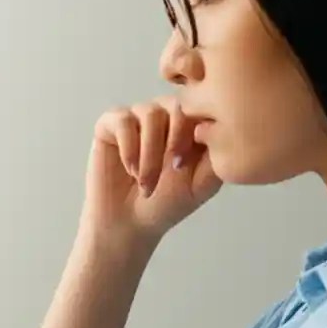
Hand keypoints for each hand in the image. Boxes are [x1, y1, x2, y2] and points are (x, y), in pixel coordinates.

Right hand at [82, 96, 221, 244]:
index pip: (201, 107)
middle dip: (174, 141)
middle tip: (171, 171)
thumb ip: (216, 155)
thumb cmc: (166, 203)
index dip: (196, 131)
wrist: (128, 223)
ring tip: (146, 181)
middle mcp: (164, 114)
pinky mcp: (110, 123)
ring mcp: (137, 117)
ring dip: (150, 152)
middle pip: (177, 104)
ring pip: (150, 113)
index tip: (185, 164)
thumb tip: (216, 127)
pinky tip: (131, 171)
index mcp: (190, 124)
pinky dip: (129, 149)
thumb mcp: (202, 183)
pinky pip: (123, 120)